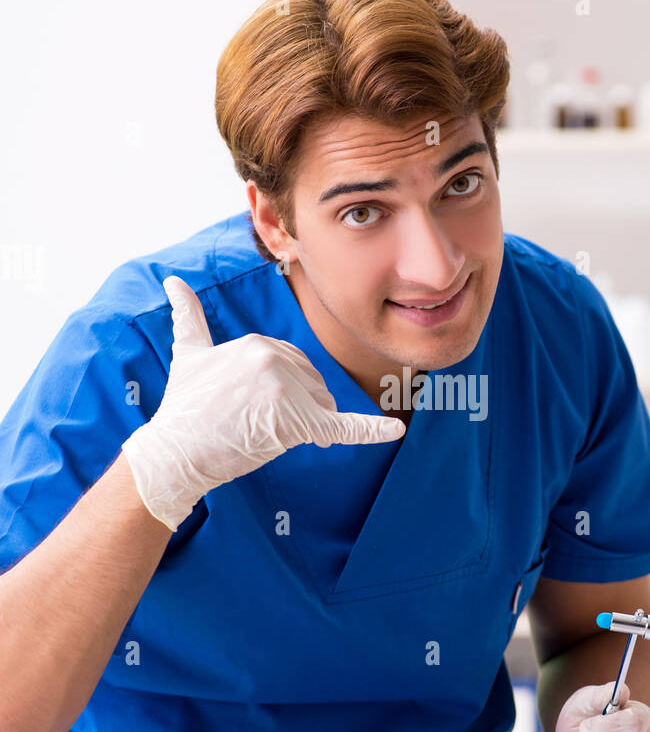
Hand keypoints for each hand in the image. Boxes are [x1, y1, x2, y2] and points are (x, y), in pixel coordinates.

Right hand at [121, 275, 404, 530]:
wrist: (175, 451)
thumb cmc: (183, 407)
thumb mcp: (187, 353)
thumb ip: (187, 315)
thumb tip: (172, 280)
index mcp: (258, 342)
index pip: (296, 365)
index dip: (284, 392)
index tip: (256, 409)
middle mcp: (274, 359)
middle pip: (313, 386)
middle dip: (297, 409)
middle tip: (258, 426)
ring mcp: (285, 390)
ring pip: (323, 408)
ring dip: (306, 426)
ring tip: (265, 435)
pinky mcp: (296, 423)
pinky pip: (343, 427)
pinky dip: (372, 430)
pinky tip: (395, 429)